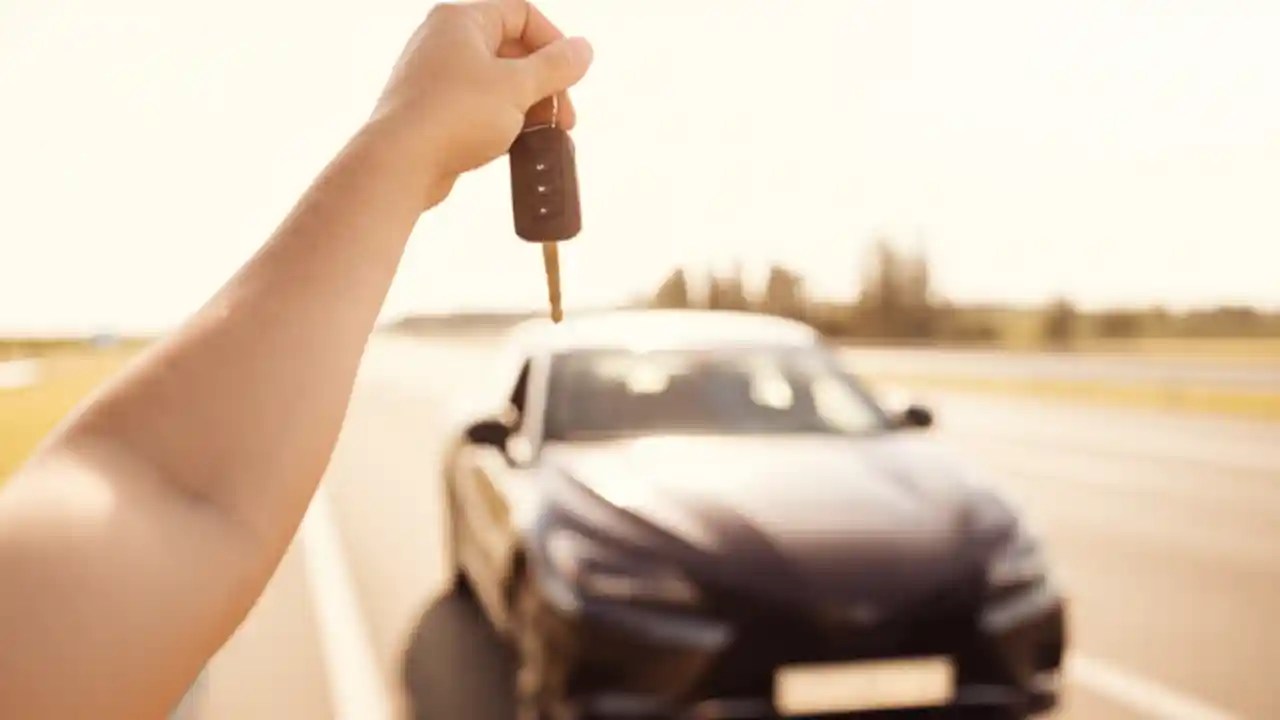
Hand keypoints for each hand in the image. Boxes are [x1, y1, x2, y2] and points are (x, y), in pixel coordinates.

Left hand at [369, 0, 592, 205]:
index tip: (570, 77)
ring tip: (544, 136)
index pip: (522, 14)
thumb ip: (556, 67)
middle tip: (562, 118)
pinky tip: (516, 146)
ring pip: (497, 83)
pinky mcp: (432, 112)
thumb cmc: (453, 115)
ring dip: (528, 107)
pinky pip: (478, 108)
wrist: (400, 163)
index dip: (554, 43)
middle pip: (513, 51)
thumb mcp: (517, 88)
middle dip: (545, 85)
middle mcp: (444, 42)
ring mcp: (435, 77)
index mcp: (462, 21)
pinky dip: (503, 123)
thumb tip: (583, 50)